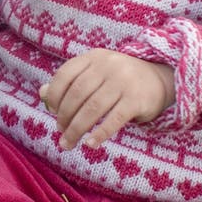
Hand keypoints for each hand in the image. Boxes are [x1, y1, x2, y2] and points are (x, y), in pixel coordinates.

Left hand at [40, 49, 174, 148]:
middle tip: (60, 132)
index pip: (65, 75)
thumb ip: (69, 82)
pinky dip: (100, 134)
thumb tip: (42, 94)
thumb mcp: (94, 74)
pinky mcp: (136, 100)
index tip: (51, 111)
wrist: (160, 80)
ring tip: (68, 143)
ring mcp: (123, 82)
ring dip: (77, 129)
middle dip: (64, 116)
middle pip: (77, 94)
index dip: (54, 95)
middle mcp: (107, 66)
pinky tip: (90, 144)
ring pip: (93, 109)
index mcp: (94, 57)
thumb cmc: (119, 79)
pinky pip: (114, 119)